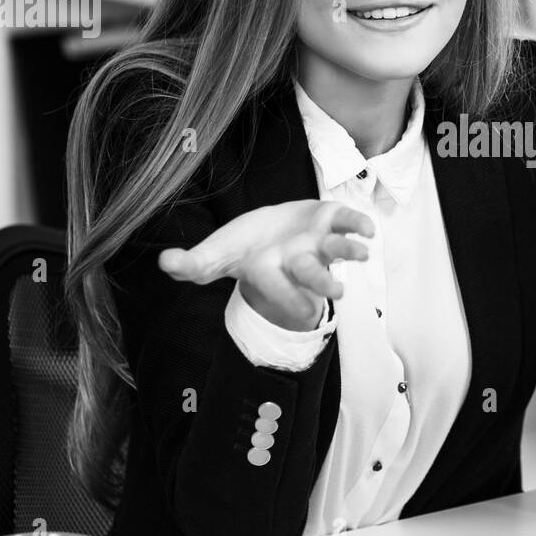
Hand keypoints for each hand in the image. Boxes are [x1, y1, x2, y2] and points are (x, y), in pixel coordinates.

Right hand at [158, 201, 374, 331]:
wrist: (268, 233)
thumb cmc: (243, 249)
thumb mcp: (215, 255)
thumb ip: (194, 263)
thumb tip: (165, 263)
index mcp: (270, 272)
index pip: (279, 288)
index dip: (289, 300)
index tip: (306, 315)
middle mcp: (297, 261)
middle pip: (311, 274)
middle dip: (323, 282)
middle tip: (339, 292)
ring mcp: (316, 242)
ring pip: (336, 248)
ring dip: (350, 250)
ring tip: (363, 252)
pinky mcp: (327, 220)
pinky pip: (346, 222)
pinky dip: (358, 224)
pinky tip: (369, 229)